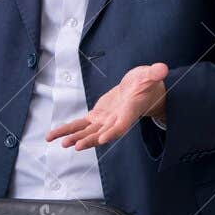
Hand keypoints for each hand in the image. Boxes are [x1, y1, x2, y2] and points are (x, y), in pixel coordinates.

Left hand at [46, 62, 168, 150]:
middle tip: (76, 146)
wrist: (139, 91)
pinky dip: (66, 130)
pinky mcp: (95, 117)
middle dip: (89, 140)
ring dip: (74, 137)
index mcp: (129, 112)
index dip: (112, 132)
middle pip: (101, 133)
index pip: (121, 125)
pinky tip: (52, 136)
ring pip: (87, 132)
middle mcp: (115, 121)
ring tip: (60, 143)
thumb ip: (154, 73)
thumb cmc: (146, 84)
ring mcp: (104, 121)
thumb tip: (162, 68)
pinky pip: (79, 125)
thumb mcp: (150, 76)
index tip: (103, 139)